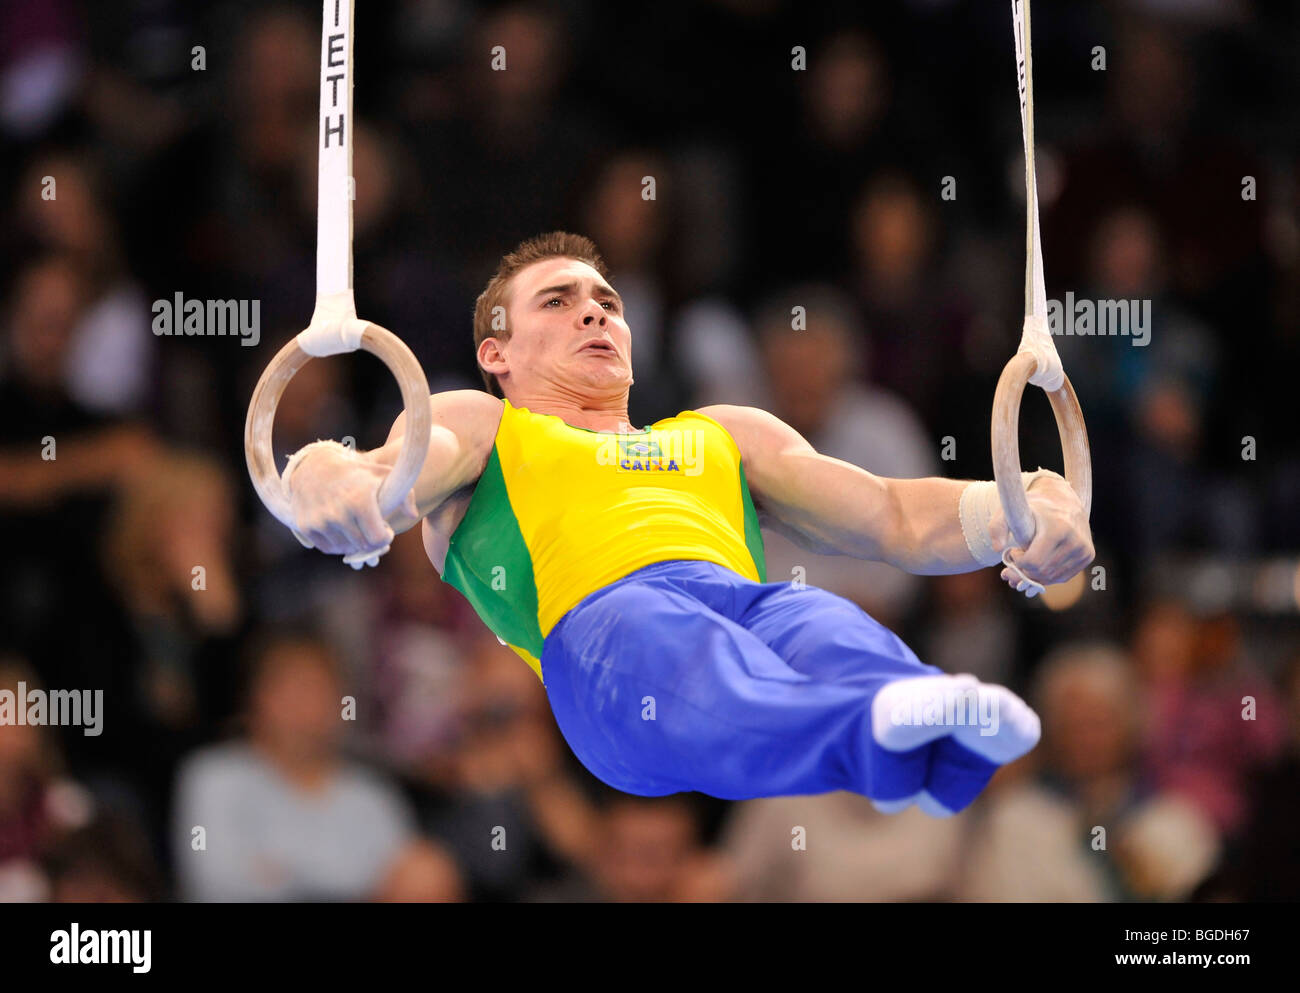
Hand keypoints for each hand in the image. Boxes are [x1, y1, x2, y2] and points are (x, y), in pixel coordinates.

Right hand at [286, 444, 417, 567]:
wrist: (316, 466)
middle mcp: (339, 513)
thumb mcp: (383, 475)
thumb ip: (405, 493)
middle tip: (369, 526)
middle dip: (369, 539)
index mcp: (360, 501)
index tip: (384, 529)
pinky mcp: (306, 526)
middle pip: (362, 546)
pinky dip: (336, 543)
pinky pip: (328, 548)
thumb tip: (411, 514)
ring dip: (353, 542)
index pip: (378, 539)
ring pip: (345, 549)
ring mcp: (320, 521)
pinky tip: (341, 528)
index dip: (384, 537)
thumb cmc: (356, 472)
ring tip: (355, 525)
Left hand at [988, 472, 1092, 592]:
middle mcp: (1075, 540)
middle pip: (1042, 571)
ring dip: (1034, 576)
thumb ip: (998, 526)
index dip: (1018, 562)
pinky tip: (1036, 568)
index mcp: (1058, 528)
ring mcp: (1084, 549)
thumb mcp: (1012, 509)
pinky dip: (1047, 576)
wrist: (1064, 501)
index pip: (1034, 561)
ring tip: (1022, 567)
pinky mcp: (1088, 556)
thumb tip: (997, 548)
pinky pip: (1062, 577)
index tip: (1013, 552)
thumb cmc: (1035, 507)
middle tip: (1013, 564)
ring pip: (1052, 577)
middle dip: (1023, 572)